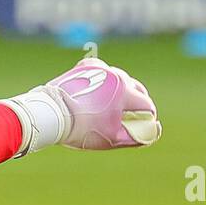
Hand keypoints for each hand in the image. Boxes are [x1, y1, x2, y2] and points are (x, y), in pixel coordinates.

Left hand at [41, 58, 161, 149]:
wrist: (52, 113)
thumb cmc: (83, 129)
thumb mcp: (111, 138)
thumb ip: (135, 136)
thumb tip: (153, 131)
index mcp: (126, 92)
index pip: (146, 104)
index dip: (148, 117)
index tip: (144, 125)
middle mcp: (117, 75)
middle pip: (137, 88)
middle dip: (138, 102)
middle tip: (134, 114)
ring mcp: (102, 68)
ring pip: (119, 78)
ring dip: (121, 90)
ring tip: (116, 103)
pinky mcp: (87, 66)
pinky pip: (102, 70)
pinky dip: (104, 80)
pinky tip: (100, 90)